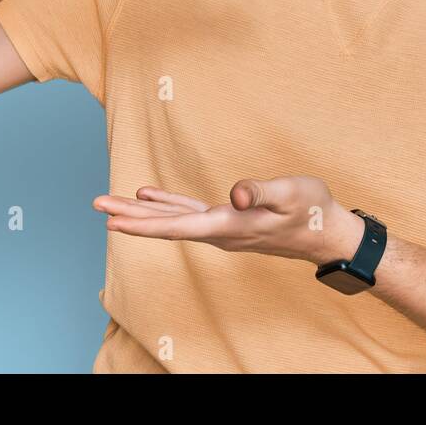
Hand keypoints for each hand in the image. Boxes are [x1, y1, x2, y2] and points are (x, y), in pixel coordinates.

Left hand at [92, 175, 364, 266]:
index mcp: (231, 226)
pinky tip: (152, 197)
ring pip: (174, 221)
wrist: (327, 233)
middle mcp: (220, 232)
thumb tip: (237, 194)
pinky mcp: (230, 222)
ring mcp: (224, 229)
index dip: (144, 222)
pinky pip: (189, 215)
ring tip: (113, 205)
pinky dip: (168, 207)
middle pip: (167, 227)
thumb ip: (263, 191)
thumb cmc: (313, 209)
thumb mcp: (292, 192)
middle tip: (98, 206)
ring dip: (143, 214)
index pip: (178, 226)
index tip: (113, 221)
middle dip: (131, 217)